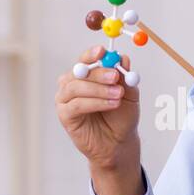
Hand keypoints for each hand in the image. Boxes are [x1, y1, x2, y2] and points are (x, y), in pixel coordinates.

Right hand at [56, 46, 142, 194]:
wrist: (119, 143)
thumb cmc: (121, 117)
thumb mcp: (129, 94)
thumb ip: (125, 77)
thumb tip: (123, 57)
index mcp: (87, 75)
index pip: (86, 59)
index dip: (92, 54)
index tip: (103, 51)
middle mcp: (72, 84)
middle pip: (79, 71)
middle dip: (98, 72)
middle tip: (115, 76)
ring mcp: (66, 99)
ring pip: (76, 87)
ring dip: (99, 89)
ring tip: (118, 95)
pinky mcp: (64, 115)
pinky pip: (76, 105)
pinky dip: (94, 102)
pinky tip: (111, 104)